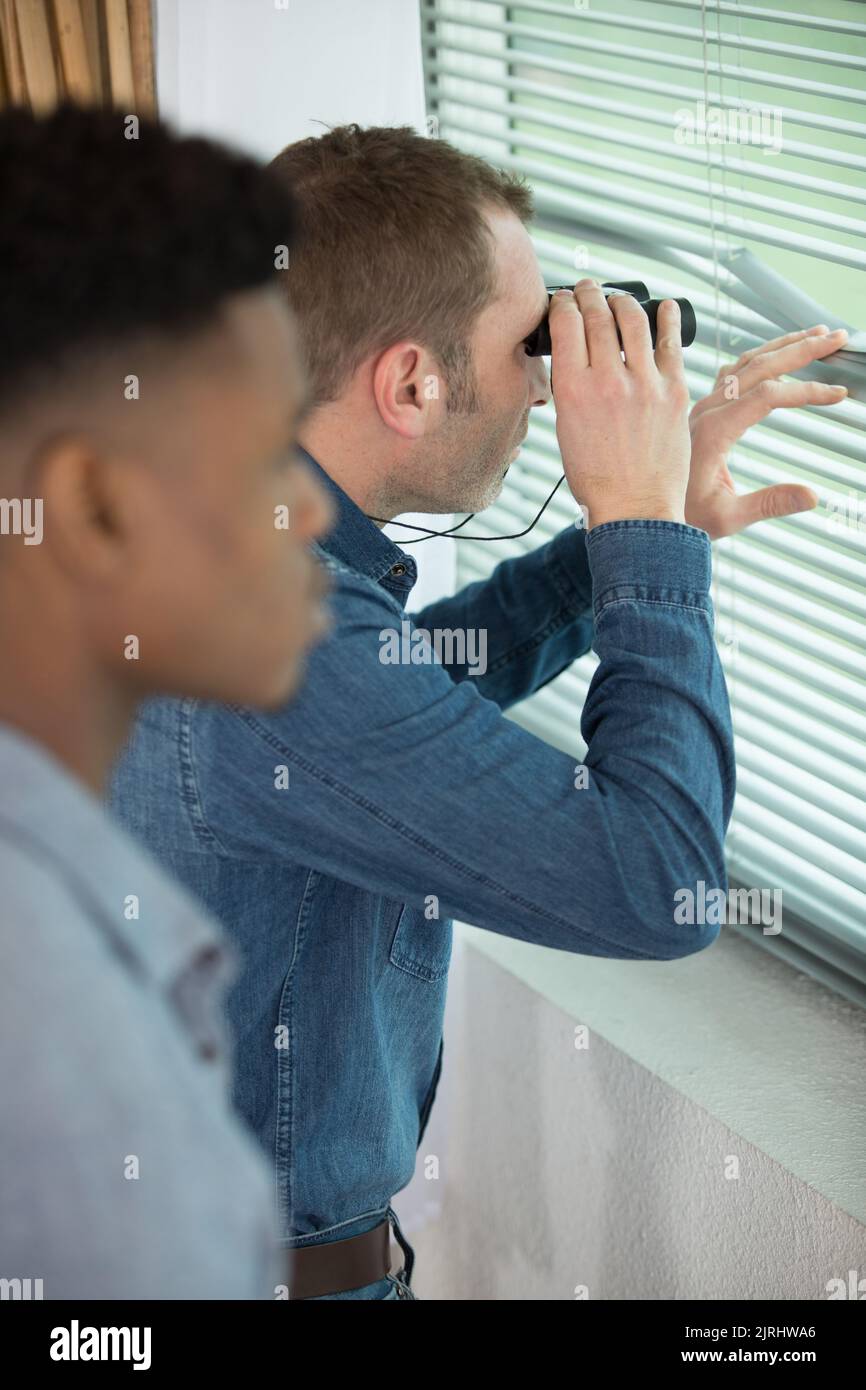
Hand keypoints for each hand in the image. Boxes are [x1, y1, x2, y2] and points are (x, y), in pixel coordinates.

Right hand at [549, 280, 691, 528]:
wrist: (635, 509)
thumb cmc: (598, 480)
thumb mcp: (567, 431)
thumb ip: (570, 390)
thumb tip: (574, 360)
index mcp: (573, 391)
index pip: (566, 324)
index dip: (564, 303)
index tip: (564, 300)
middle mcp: (607, 380)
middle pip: (597, 315)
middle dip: (590, 294)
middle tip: (588, 289)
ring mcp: (644, 383)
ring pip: (633, 320)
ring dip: (623, 301)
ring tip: (618, 299)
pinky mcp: (674, 391)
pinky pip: (670, 344)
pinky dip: (666, 319)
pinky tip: (665, 307)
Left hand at [685, 326, 848, 539]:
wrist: (643, 515)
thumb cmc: (681, 519)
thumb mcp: (727, 517)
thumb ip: (770, 503)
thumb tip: (812, 496)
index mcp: (713, 432)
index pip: (769, 396)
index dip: (807, 392)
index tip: (838, 394)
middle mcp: (705, 412)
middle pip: (759, 366)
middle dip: (802, 349)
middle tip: (837, 338)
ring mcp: (701, 408)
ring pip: (745, 363)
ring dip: (781, 346)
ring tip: (815, 335)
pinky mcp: (699, 411)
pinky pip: (729, 373)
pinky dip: (758, 357)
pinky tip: (774, 354)